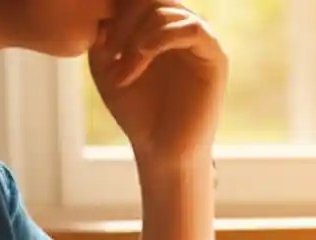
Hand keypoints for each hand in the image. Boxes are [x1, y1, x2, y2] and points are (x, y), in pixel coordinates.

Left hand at [89, 0, 227, 163]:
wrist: (162, 149)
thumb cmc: (136, 112)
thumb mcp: (105, 65)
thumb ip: (103, 31)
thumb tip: (106, 7)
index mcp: (158, 27)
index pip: (138, 0)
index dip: (115, 11)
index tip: (99, 43)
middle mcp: (181, 28)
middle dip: (124, 20)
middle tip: (108, 51)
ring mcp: (201, 40)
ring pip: (167, 10)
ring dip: (137, 36)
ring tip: (123, 68)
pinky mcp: (216, 56)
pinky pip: (192, 28)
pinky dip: (162, 36)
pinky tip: (142, 55)